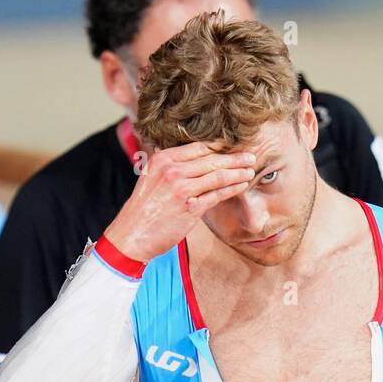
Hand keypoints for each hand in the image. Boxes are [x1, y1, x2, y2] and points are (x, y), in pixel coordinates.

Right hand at [103, 142, 255, 263]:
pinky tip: (241, 186)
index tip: (234, 147)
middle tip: (251, 156)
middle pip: (212, 159)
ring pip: (218, 176)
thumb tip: (189, 157)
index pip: (199, 147)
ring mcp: (182, 189)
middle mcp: (173, 170)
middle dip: (235, 158)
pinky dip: (232, 189)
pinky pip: (217, 195)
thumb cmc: (143, 209)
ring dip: (238, 172)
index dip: (220, 146)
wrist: (131, 235)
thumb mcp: (151, 178)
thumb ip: (169, 166)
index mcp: (163, 159)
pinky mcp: (190, 208)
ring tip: (251, 171)